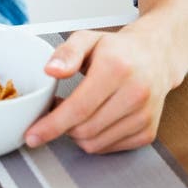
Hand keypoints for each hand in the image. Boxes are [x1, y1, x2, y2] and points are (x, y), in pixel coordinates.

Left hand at [24, 25, 172, 153]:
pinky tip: (92, 118)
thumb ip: (66, 53)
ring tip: (75, 111)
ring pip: (95, 144)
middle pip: (85, 130)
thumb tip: (51, 70)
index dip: (52, 125)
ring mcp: (144, 116)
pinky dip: (94, 139)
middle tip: (56, 109)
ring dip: (76, 134)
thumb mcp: (87, 39)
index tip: (32, 135)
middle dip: (61, 126)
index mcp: (116, 68)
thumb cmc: (117, 49)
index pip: (79, 108)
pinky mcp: (148, 132)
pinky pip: (109, 148)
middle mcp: (135, 94)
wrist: (155, 57)